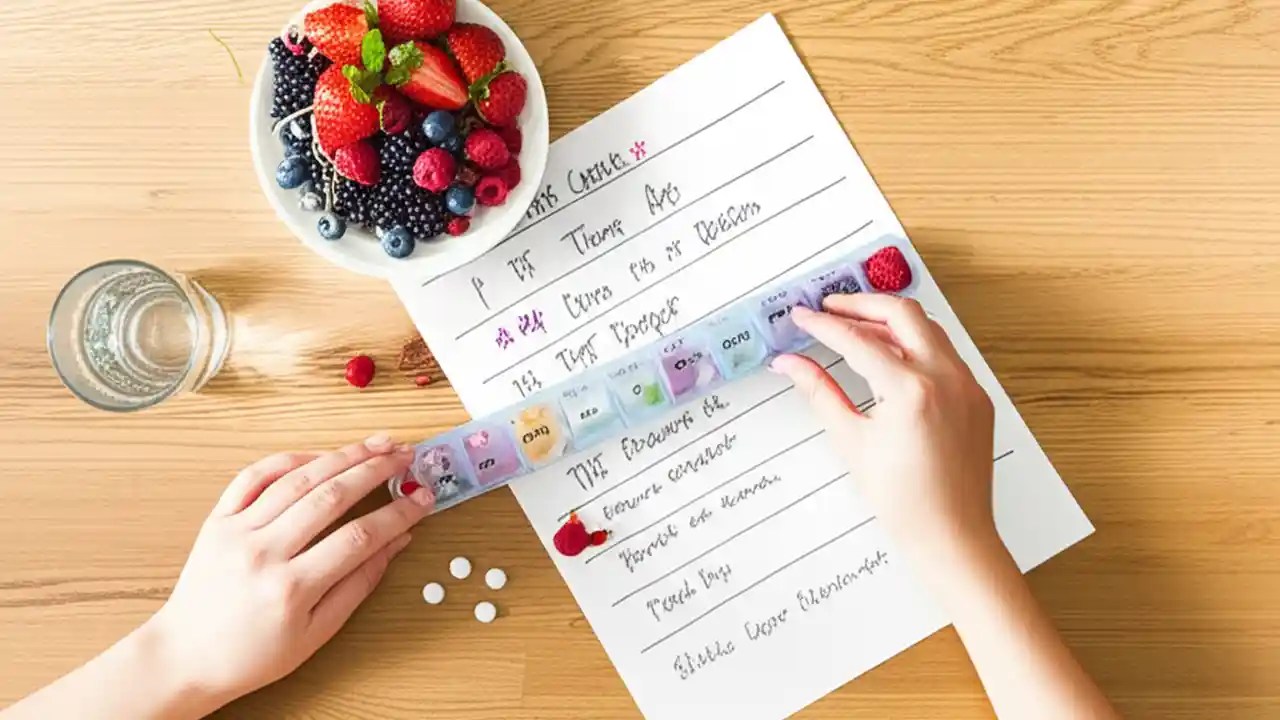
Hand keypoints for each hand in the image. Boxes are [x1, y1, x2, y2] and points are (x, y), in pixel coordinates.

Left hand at [145, 435, 433, 709]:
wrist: (185, 656)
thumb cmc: (251, 654)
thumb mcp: (316, 633)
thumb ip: (359, 584)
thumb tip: (397, 542)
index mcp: (291, 588)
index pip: (360, 536)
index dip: (398, 513)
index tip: (423, 499)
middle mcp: (263, 553)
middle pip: (332, 496)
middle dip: (376, 471)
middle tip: (406, 456)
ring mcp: (237, 531)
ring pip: (298, 478)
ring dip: (342, 455)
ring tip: (376, 444)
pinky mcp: (218, 519)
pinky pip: (255, 475)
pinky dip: (290, 458)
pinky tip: (320, 454)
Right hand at [770, 294, 996, 565]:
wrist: (952, 535)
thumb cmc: (904, 501)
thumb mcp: (851, 441)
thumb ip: (819, 392)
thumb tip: (790, 364)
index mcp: (911, 391)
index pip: (857, 340)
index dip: (823, 325)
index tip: (803, 317)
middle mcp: (946, 379)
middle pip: (901, 313)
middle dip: (862, 304)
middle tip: (831, 308)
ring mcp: (967, 386)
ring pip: (928, 328)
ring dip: (891, 320)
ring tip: (857, 326)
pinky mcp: (977, 397)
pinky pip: (945, 354)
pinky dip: (915, 344)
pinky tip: (891, 356)